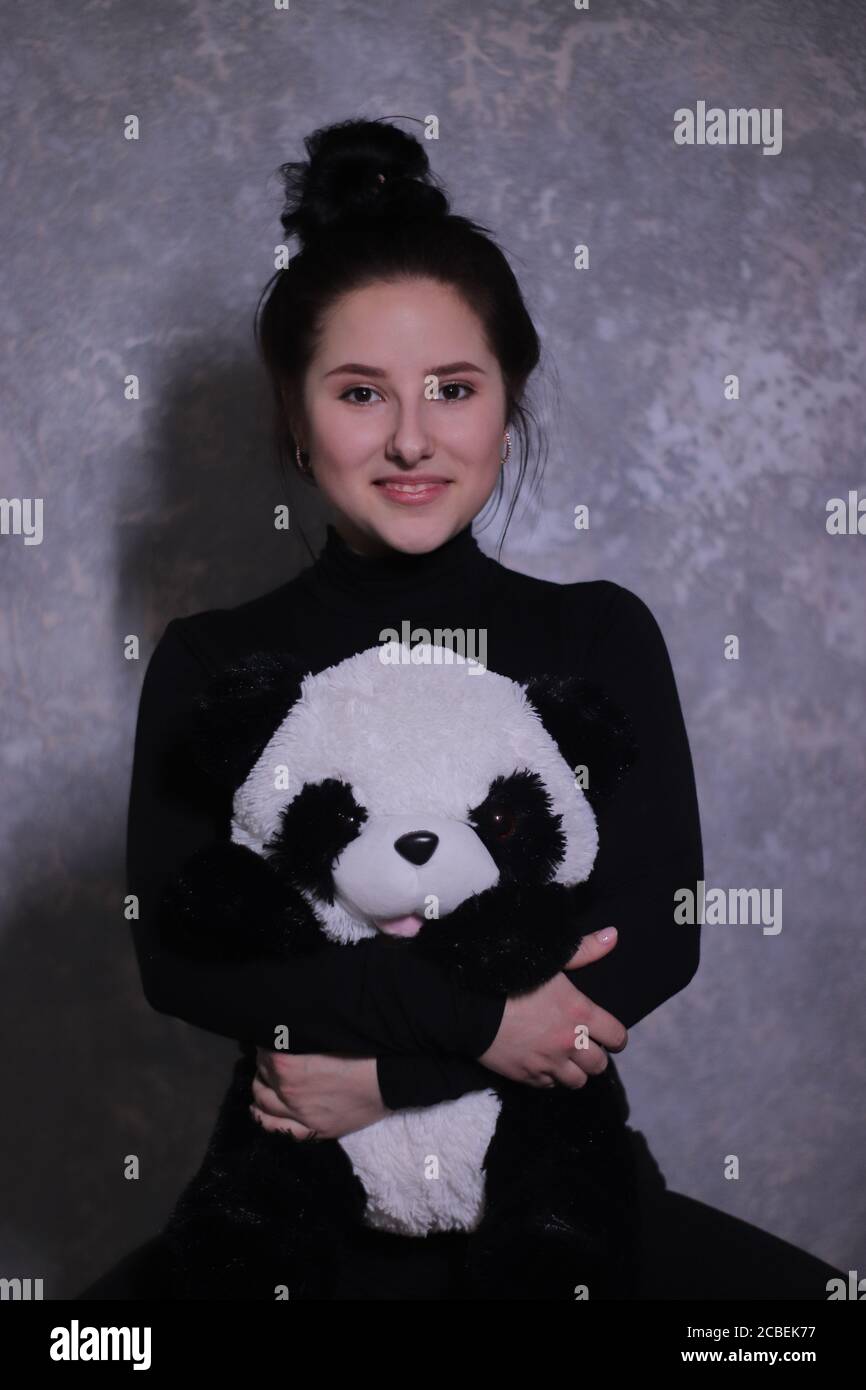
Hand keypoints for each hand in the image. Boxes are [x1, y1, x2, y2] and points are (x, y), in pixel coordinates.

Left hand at [249, 1049, 388, 1140]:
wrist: (387, 1081)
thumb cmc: (360, 1053)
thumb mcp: (326, 1038)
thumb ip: (300, 1039)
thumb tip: (283, 1033)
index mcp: (289, 1067)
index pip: (264, 1055)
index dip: (265, 1045)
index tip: (270, 1040)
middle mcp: (289, 1093)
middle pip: (262, 1078)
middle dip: (262, 1066)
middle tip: (270, 1059)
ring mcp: (300, 1116)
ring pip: (263, 1105)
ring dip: (260, 1090)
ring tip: (264, 1082)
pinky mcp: (314, 1131)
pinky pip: (279, 1130)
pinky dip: (265, 1119)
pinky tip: (260, 1111)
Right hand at [477, 927, 627, 1088]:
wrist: (469, 1005)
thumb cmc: (511, 977)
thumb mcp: (551, 959)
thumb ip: (585, 950)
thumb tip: (614, 936)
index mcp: (580, 1013)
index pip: (617, 1036)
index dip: (616, 1036)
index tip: (608, 1032)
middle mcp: (569, 1043)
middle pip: (599, 1064)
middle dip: (595, 1054)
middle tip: (584, 1044)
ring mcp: (548, 1063)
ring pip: (577, 1081)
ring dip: (574, 1070)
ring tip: (564, 1057)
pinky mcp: (527, 1076)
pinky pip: (549, 1086)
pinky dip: (550, 1076)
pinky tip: (542, 1061)